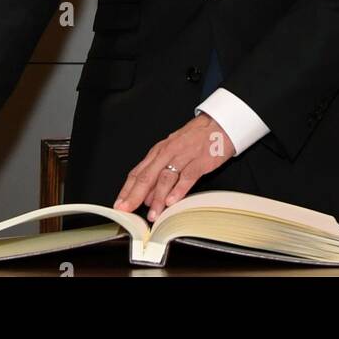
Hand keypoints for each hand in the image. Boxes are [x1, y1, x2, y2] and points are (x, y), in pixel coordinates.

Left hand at [112, 113, 234, 222]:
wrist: (218, 124)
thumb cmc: (194, 139)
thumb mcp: (172, 152)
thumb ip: (159, 173)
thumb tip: (147, 198)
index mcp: (159, 151)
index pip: (138, 172)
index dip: (127, 190)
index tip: (119, 204)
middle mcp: (168, 152)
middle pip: (148, 175)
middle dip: (135, 195)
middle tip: (127, 210)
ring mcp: (184, 156)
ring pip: (166, 177)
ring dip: (158, 197)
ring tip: (152, 214)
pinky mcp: (200, 160)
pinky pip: (187, 176)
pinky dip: (179, 189)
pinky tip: (173, 201)